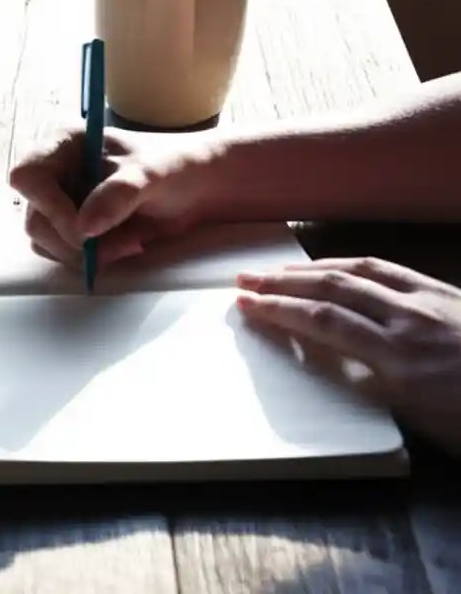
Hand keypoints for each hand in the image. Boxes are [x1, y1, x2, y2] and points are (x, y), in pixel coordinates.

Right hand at [8, 128, 223, 265]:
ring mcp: (63, 203)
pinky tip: (125, 247)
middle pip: (35, 218)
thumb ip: (117, 196)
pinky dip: (92, 260)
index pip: (28, 176)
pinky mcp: (74, 229)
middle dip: (72, 240)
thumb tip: (83, 228)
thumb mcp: (150, 176)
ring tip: (128, 244)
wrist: (202, 188)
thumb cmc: (175, 167)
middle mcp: (56, 174)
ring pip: (46, 241)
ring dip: (84, 253)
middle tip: (114, 245)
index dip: (48, 206)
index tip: (82, 230)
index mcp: (65, 145)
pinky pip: (63, 254)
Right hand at [237, 257, 460, 454]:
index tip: (244, 305)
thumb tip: (331, 357)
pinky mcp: (450, 294)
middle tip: (243, 279)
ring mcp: (432, 302)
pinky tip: (338, 266)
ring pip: (361, 272)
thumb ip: (375, 384)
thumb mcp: (425, 420)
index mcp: (401, 361)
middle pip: (334, 290)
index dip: (279, 310)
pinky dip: (353, 264)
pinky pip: (392, 270)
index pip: (325, 324)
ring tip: (277, 269)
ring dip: (311, 268)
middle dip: (283, 282)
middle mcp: (411, 322)